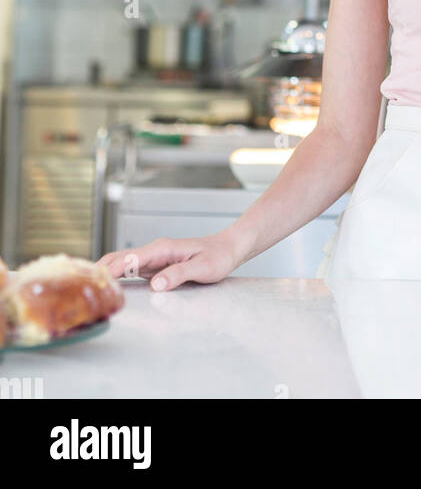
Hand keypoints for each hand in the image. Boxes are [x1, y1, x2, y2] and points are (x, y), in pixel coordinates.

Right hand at [96, 230, 244, 291]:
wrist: (228, 248)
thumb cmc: (217, 257)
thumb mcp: (202, 268)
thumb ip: (178, 275)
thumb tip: (155, 285)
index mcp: (162, 249)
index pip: (129, 259)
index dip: (111, 269)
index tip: (95, 280)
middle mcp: (154, 251)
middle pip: (119, 257)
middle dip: (100, 268)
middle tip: (79, 283)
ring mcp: (153, 257)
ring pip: (122, 262)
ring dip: (105, 271)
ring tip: (86, 284)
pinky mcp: (155, 265)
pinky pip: (131, 268)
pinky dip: (116, 274)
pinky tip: (107, 283)